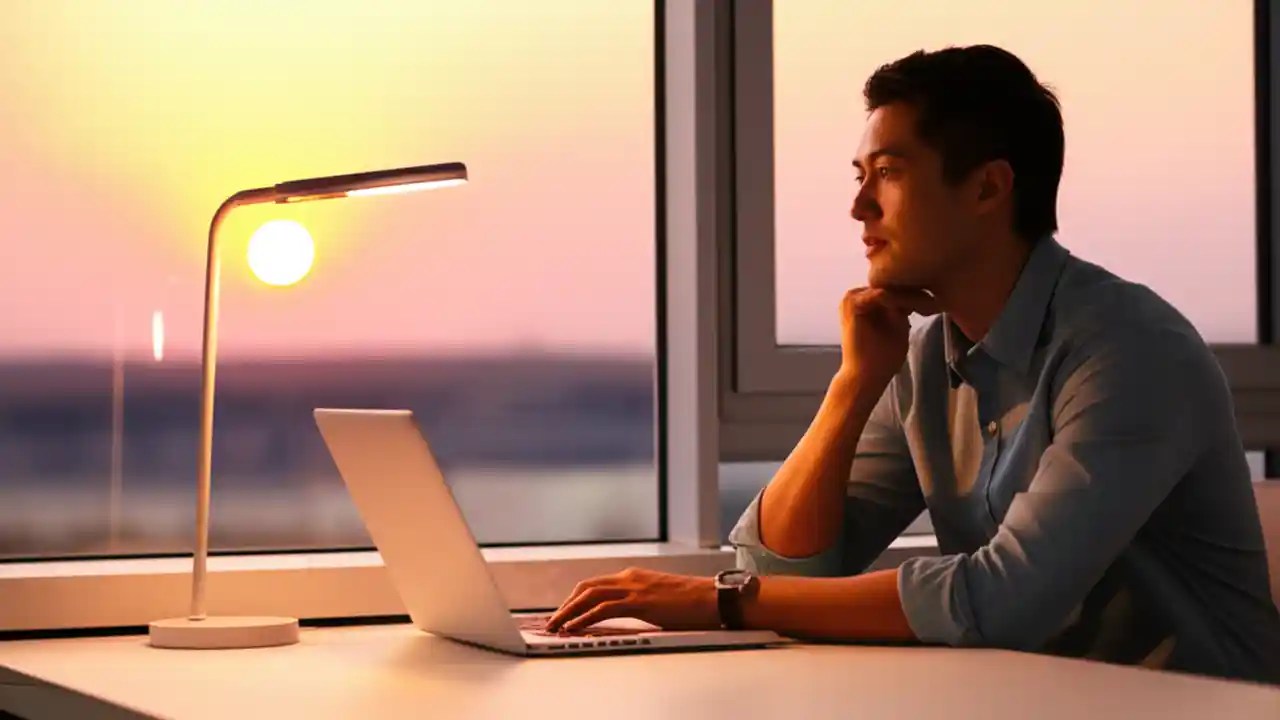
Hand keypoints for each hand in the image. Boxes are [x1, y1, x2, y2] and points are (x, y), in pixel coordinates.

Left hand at [544, 567, 719, 633]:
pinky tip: (574, 627)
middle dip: (567, 604)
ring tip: (555, 626)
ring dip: (568, 611)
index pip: (596, 584)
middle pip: (586, 587)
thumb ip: (642, 603)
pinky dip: (584, 617)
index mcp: (635, 576)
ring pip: (589, 596)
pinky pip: (602, 609)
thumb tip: (628, 616)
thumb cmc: (694, 602)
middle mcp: (630, 578)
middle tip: (554, 620)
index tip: (565, 612)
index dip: (577, 598)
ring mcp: (633, 588)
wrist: (714, 598)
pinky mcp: (639, 602)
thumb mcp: (661, 599)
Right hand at [838, 287, 938, 389]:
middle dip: (915, 291)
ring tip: (931, 303)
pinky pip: (881, 294)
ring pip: (888, 288)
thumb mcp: (898, 326)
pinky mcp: (852, 303)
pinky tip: (919, 306)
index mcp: (865, 300)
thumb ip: (904, 308)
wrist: (865, 377)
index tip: (938, 299)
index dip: (918, 291)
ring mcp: (852, 297)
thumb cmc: (882, 356)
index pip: (894, 288)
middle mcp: (856, 295)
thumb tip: (921, 292)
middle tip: (937, 299)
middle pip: (891, 285)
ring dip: (909, 294)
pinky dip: (900, 299)